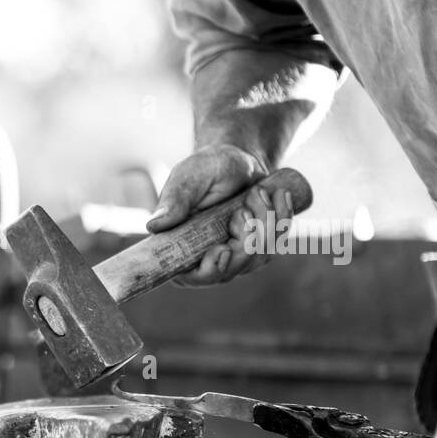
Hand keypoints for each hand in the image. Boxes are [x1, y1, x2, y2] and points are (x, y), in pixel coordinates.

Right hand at [145, 143, 293, 286]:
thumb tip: (153, 225)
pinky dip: (282, 216)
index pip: (193, 276)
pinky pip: (278, 241)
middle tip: (244, 207)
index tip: (222, 250)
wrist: (237, 161)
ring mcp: (235, 256)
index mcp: (180, 248)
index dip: (210, 270)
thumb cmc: (206, 168)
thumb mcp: (188, 177)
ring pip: (259, 255)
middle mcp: (207, 259)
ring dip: (265, 220)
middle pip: (233, 268)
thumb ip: (173, 200)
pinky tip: (278, 195)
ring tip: (258, 192)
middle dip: (246, 236)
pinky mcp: (259, 247)